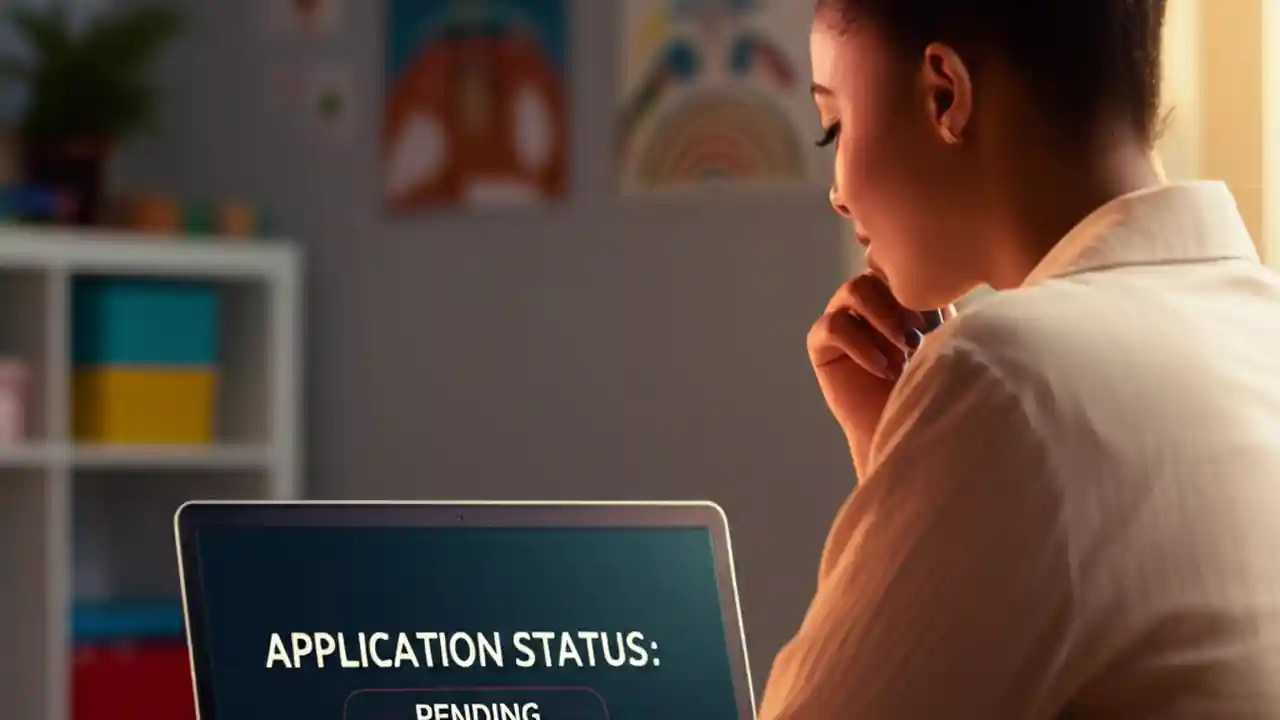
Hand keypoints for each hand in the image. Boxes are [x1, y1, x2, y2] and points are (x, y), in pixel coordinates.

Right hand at [807, 273, 932, 474]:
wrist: (908, 430)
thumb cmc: (931, 384)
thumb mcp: (942, 338)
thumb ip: (935, 306)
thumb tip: (936, 280)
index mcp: (897, 294)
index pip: (902, 265)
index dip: (920, 286)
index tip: (940, 323)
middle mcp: (868, 302)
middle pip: (877, 270)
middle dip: (903, 300)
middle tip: (922, 333)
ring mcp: (842, 319)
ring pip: (854, 288)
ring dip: (883, 316)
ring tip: (904, 347)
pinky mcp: (821, 344)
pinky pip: (834, 325)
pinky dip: (860, 344)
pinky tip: (882, 368)